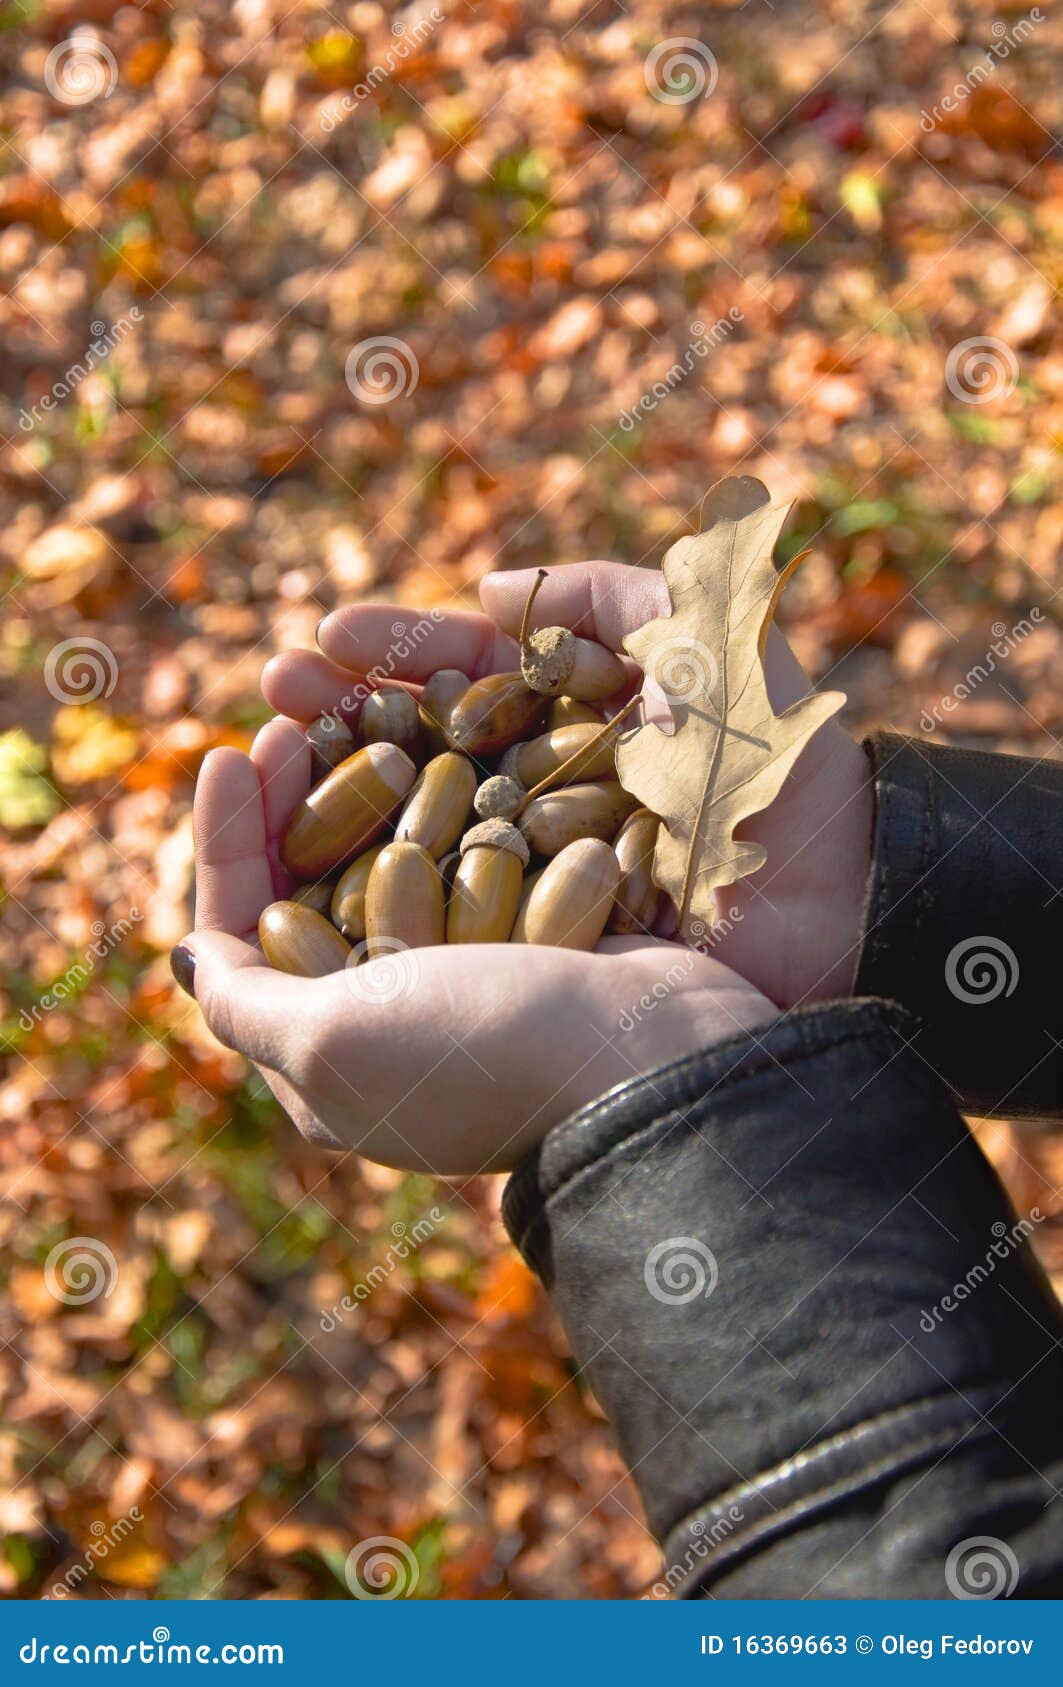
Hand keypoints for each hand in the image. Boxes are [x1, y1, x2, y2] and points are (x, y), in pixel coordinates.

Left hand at [179, 718, 773, 1174]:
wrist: (653, 1060)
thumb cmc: (484, 1052)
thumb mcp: (332, 1042)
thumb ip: (247, 1000)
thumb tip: (189, 957)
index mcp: (335, 1053)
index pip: (247, 930)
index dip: (226, 841)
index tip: (229, 751)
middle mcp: (397, 1012)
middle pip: (318, 883)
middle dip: (296, 794)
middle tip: (294, 713)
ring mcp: (474, 970)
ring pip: (397, 852)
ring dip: (371, 777)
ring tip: (360, 704)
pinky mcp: (541, 932)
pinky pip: (477, 847)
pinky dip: (453, 792)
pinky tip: (444, 733)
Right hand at [261, 561, 872, 1010]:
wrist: (836, 892)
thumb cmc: (777, 759)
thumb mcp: (705, 636)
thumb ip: (611, 592)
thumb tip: (484, 592)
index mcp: (579, 720)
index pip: (469, 673)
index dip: (397, 649)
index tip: (327, 635)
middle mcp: (544, 792)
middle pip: (423, 740)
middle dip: (343, 708)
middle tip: (273, 686)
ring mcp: (533, 868)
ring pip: (416, 819)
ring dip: (337, 788)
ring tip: (268, 758)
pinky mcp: (534, 944)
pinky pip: (442, 906)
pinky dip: (376, 880)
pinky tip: (314, 857)